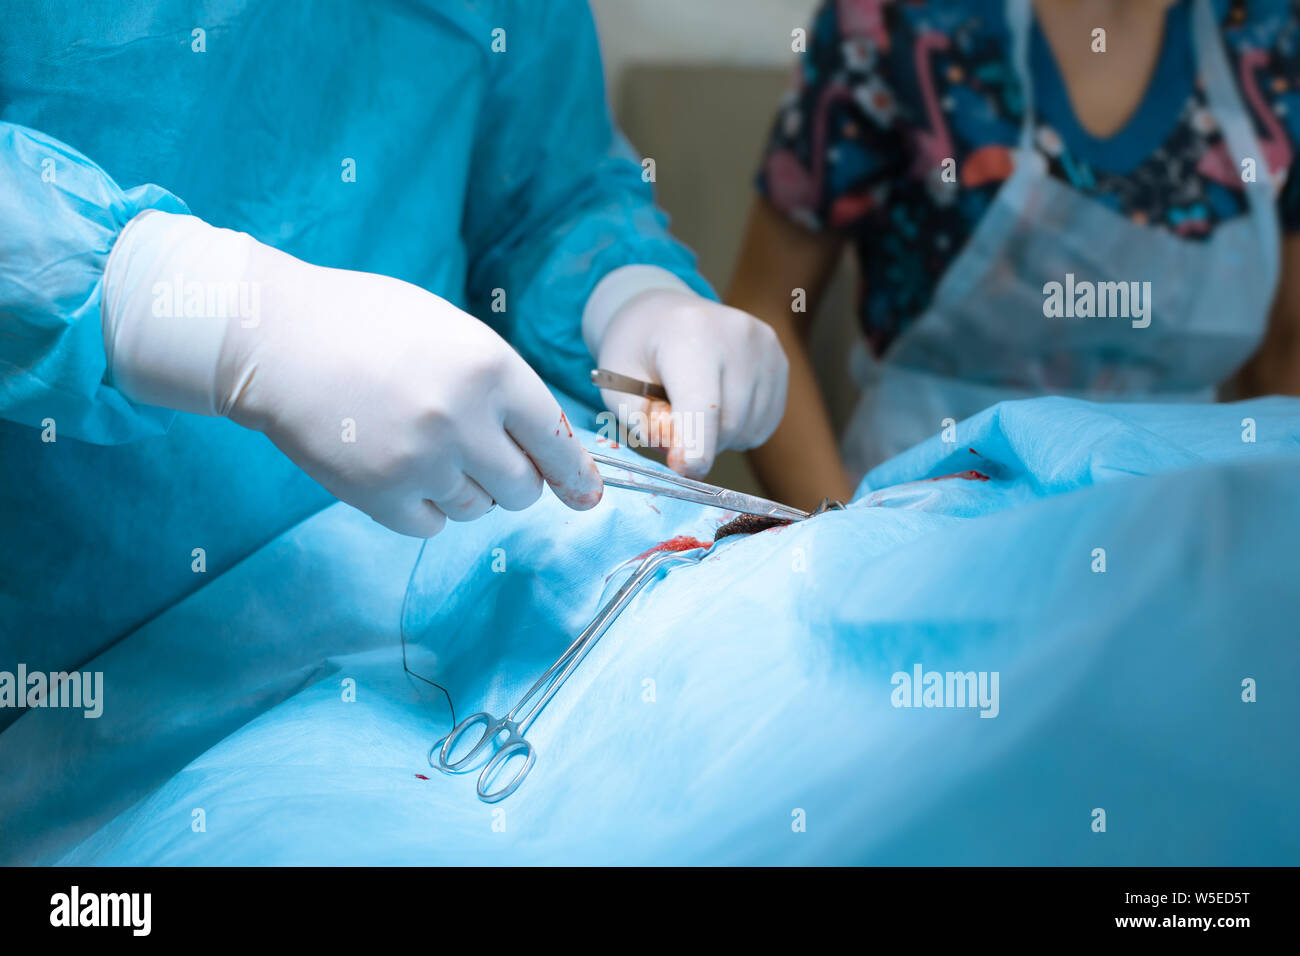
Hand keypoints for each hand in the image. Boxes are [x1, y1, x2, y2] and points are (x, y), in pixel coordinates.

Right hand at [102, 212, 600, 536]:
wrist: (277, 340)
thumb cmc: (370, 326)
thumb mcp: (454, 334)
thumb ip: (503, 387)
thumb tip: (548, 449)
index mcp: (490, 369)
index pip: (557, 439)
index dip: (576, 475)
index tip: (587, 496)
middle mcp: (463, 420)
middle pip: (523, 488)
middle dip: (514, 481)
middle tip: (484, 458)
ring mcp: (420, 462)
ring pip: (478, 510)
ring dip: (466, 490)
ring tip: (425, 448)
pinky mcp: (379, 495)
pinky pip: (432, 526)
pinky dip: (425, 508)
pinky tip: (401, 471)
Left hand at [592, 288, 787, 475]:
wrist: (662, 316)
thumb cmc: (636, 354)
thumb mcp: (618, 387)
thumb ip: (645, 425)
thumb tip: (685, 459)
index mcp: (689, 333)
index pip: (702, 403)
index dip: (695, 447)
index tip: (685, 472)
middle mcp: (736, 333)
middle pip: (728, 422)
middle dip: (699, 442)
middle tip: (672, 424)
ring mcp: (764, 346)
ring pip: (748, 427)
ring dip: (719, 438)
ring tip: (694, 409)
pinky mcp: (779, 360)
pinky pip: (764, 424)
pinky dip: (740, 430)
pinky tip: (718, 406)